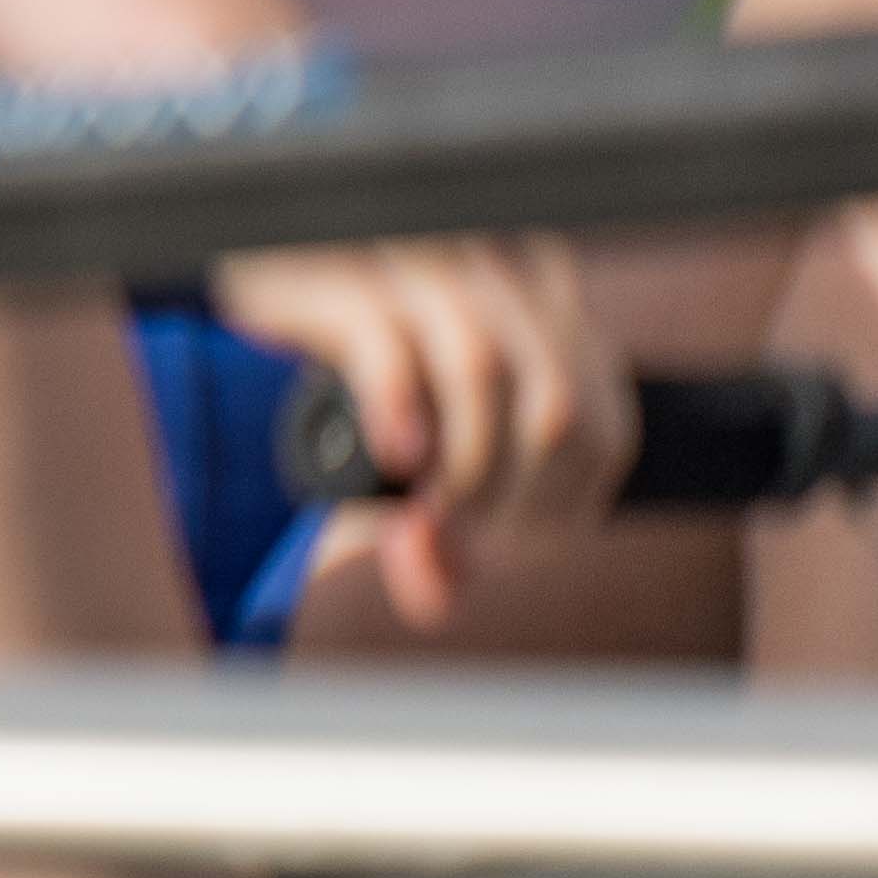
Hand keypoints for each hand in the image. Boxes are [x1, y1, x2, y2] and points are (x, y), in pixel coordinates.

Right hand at [210, 231, 620, 623]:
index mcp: (558, 330)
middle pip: (557, 406)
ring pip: (482, 369)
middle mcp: (505, 289)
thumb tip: (430, 601)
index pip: (602, 433)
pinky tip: (395, 455)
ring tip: (417, 514)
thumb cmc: (363, 392)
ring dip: (457, 469)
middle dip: (506, 499)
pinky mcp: (345, 283)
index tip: (485, 546)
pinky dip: (398, 410)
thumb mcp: (418, 472)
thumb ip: (437, 540)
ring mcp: (424, 276)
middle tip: (443, 535)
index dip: (555, 509)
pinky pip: (389, 344)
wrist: (274, 304)